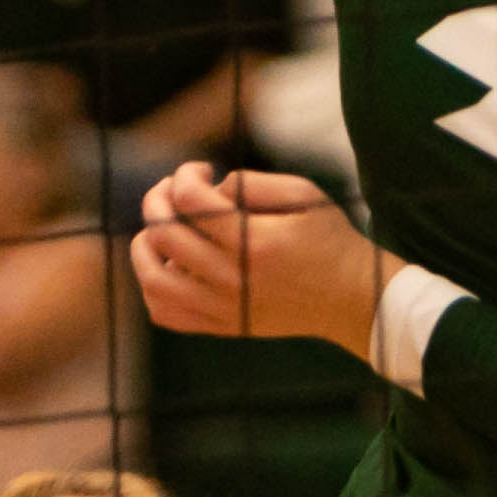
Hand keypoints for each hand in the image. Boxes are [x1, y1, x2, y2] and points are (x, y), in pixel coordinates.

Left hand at [130, 163, 386, 358]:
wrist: (352, 299)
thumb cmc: (329, 240)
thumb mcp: (304, 194)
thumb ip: (251, 183)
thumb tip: (208, 187)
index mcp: (254, 242)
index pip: (189, 200)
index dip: (184, 174)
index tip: (201, 169)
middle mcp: (233, 279)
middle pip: (163, 232)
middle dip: (159, 198)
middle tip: (175, 189)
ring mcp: (223, 308)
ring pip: (152, 278)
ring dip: (144, 244)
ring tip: (160, 226)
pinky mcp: (222, 326)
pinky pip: (165, 313)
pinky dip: (152, 286)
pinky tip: (168, 264)